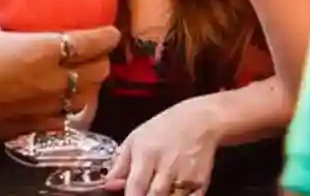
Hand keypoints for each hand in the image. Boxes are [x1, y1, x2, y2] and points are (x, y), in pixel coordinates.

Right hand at [0, 17, 119, 143]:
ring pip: (85, 99)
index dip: (106, 37)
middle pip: (97, 73)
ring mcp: (43, 107)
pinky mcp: (31, 127)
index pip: (90, 43)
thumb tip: (6, 16)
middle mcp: (50, 81)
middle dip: (102, 61)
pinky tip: (58, 102)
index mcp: (42, 50)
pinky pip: (62, 119)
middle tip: (96, 52)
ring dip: (89, 86)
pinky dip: (66, 109)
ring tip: (82, 77)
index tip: (111, 31)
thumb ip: (1, 22)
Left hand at [105, 98, 220, 194]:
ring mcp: (186, 176)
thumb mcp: (136, 139)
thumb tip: (108, 185)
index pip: (135, 186)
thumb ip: (120, 164)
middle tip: (143, 193)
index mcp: (147, 154)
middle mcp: (167, 167)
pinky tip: (173, 192)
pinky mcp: (201, 184)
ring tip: (155, 190)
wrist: (199, 121)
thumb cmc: (164, 128)